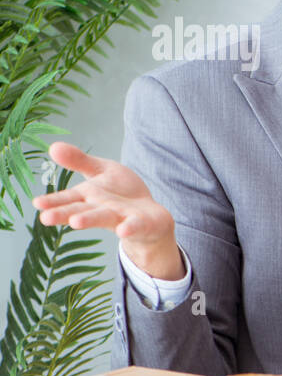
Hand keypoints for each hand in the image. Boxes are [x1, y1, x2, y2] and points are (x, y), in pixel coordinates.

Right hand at [31, 142, 183, 279]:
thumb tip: (52, 146)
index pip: (68, 198)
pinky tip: (123, 230)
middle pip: (81, 211)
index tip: (37, 203)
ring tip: (76, 222)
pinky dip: (129, 228)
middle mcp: (101, 209)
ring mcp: (120, 217)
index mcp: (89, 196)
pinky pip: (135, 226)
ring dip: (90, 220)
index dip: (54, 201)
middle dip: (65, 214)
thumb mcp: (101, 171)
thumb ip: (80, 161)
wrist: (150, 216)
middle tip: (46, 218)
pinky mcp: (141, 224)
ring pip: (104, 218)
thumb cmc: (120, 193)